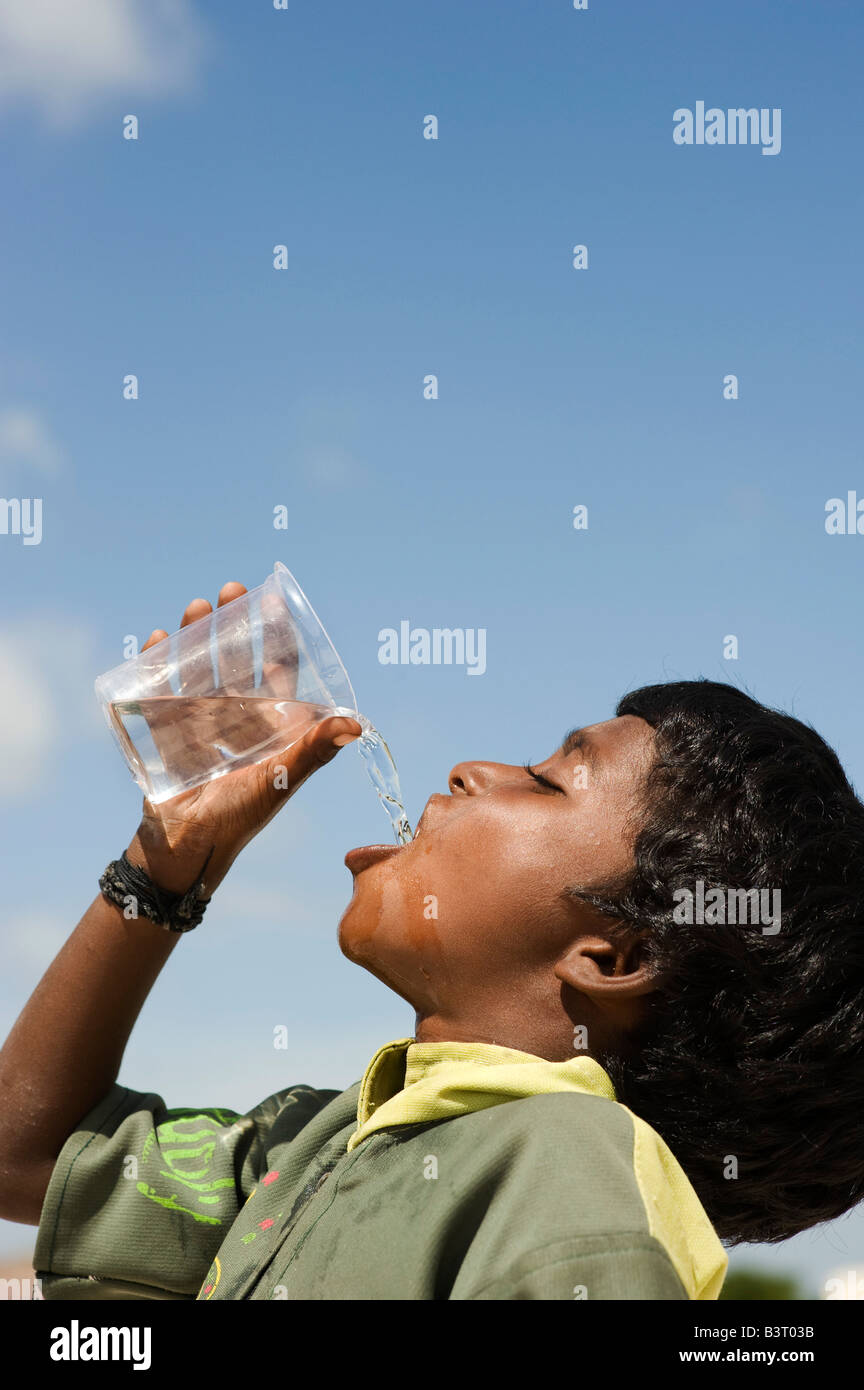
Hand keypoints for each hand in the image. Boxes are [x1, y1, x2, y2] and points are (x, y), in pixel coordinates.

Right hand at [125, 582, 360, 893]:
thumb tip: (358, 723)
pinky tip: (157, 641)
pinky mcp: (169, 735)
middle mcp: (240, 721)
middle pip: (237, 663)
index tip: (274, 602)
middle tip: (229, 592)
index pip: (278, 672)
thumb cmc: (241, 817)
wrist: (187, 851)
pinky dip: (159, 668)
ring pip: (201, 672)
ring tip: (195, 608)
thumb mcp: (280, 778)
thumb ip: (315, 751)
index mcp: (273, 727)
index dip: (278, 638)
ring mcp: (202, 726)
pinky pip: (164, 694)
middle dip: (232, 626)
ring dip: (197, 640)